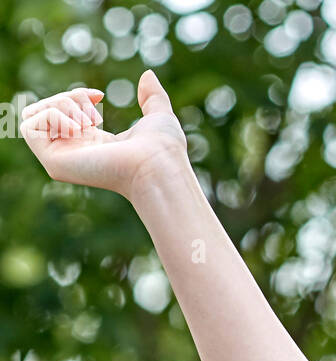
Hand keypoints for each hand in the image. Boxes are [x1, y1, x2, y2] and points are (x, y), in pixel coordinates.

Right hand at [20, 71, 188, 200]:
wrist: (159, 166)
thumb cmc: (163, 149)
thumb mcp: (158, 115)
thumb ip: (152, 97)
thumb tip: (148, 75)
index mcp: (93, 144)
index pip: (63, 113)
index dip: (76, 95)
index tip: (100, 96)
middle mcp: (75, 152)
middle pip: (46, 110)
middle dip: (66, 98)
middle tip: (94, 114)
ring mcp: (62, 159)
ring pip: (34, 116)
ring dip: (59, 105)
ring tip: (87, 121)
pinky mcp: (54, 163)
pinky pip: (29, 127)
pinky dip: (52, 116)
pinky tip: (78, 128)